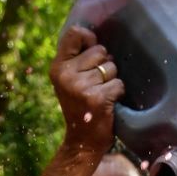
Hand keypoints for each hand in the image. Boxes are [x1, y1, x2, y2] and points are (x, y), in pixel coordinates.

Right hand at [50, 25, 124, 154]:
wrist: (82, 143)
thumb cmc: (81, 107)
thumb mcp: (70, 80)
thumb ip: (78, 58)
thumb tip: (96, 36)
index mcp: (58, 68)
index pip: (76, 33)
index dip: (89, 39)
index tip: (91, 54)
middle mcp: (66, 75)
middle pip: (100, 50)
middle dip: (104, 66)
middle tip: (95, 86)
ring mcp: (80, 87)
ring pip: (111, 67)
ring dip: (112, 81)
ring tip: (101, 96)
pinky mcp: (97, 99)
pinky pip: (118, 83)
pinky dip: (118, 93)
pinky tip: (108, 105)